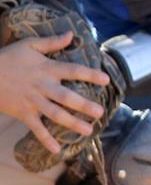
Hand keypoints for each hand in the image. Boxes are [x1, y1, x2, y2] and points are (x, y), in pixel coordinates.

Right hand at [0, 33, 113, 156]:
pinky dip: (45, 139)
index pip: (72, 71)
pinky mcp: (23, 113)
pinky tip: (57, 149)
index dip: (89, 74)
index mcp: (46, 68)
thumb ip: (51, 42)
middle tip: (100, 112)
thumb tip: (71, 34)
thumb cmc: (8, 58)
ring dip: (71, 123)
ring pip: (55, 114)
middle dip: (83, 105)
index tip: (106, 80)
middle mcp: (42, 86)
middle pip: (66, 97)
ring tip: (88, 131)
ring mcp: (32, 102)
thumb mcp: (29, 45)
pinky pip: (35, 128)